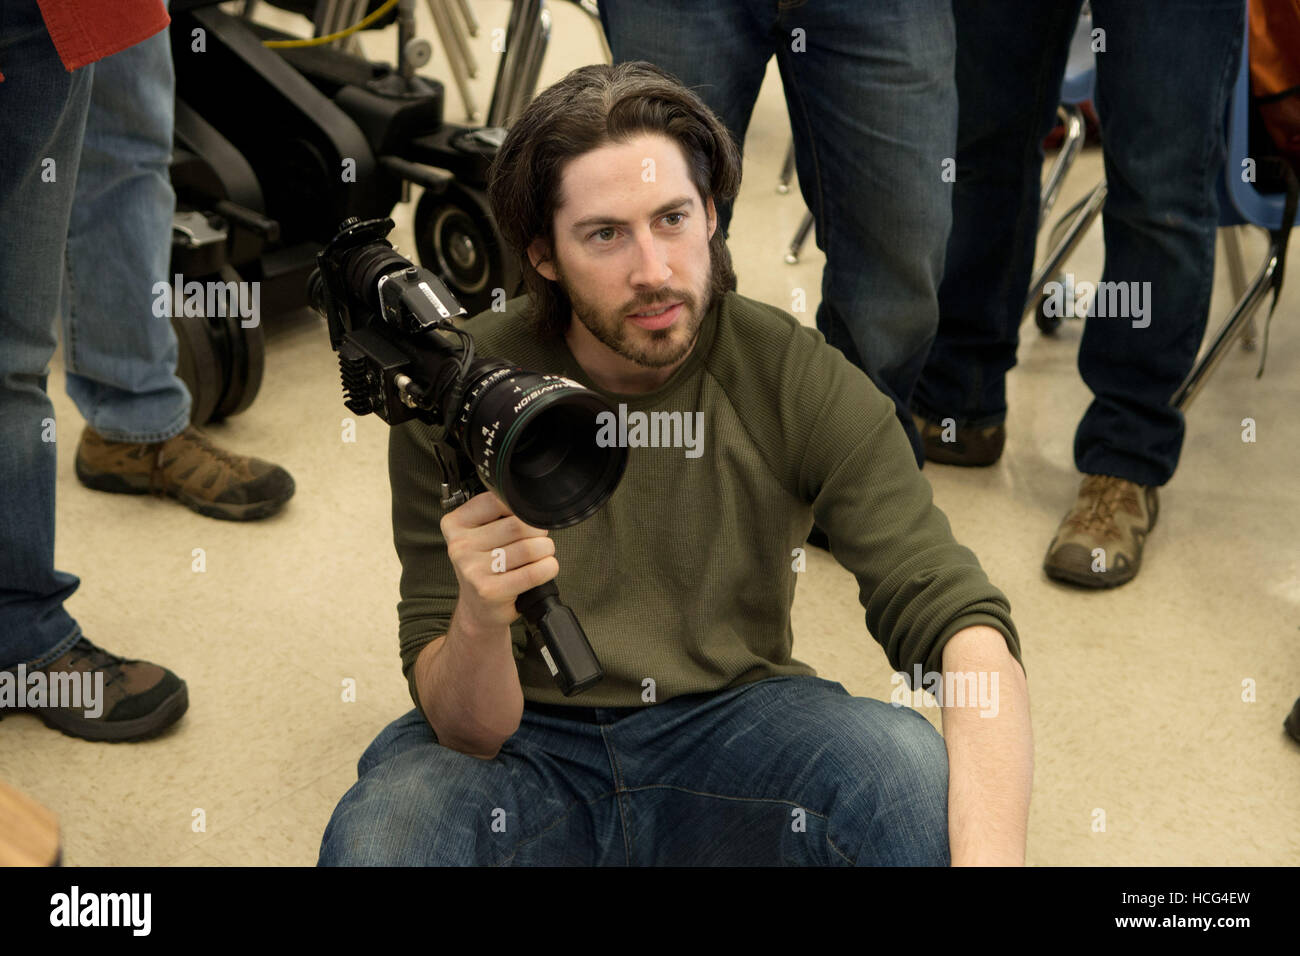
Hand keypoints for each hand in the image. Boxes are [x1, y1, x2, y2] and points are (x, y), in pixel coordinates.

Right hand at [441, 491, 558, 632]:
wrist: (478, 609)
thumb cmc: (485, 566)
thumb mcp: (480, 534)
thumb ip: (498, 514)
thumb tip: (532, 503)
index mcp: (455, 524)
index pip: (496, 500)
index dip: (520, 508)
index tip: (525, 519)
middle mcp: (460, 546)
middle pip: (518, 525)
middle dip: (538, 531)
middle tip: (539, 538)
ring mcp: (472, 570)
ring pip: (529, 548)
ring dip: (546, 549)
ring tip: (542, 554)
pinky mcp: (490, 591)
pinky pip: (533, 573)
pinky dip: (548, 567)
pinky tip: (546, 568)